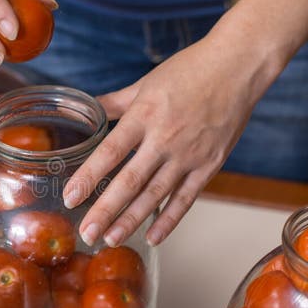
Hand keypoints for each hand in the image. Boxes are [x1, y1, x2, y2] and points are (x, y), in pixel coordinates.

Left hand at [63, 26, 272, 246]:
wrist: (237, 68)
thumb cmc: (190, 70)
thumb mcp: (145, 83)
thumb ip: (115, 102)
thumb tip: (88, 108)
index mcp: (144, 115)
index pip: (110, 152)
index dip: (88, 177)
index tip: (70, 198)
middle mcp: (165, 138)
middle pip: (130, 181)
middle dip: (105, 211)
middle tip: (87, 233)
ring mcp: (189, 155)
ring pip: (155, 195)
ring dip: (132, 220)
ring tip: (111, 240)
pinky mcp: (209, 165)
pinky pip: (185, 199)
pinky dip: (169, 220)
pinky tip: (152, 237)